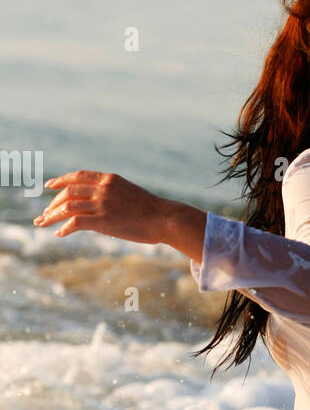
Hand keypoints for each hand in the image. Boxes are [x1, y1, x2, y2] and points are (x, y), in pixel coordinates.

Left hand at [34, 170, 176, 243]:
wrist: (165, 218)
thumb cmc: (151, 210)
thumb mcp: (128, 193)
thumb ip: (111, 195)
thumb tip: (97, 205)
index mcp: (109, 179)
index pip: (77, 176)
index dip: (60, 180)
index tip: (49, 186)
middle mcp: (103, 188)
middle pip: (68, 192)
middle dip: (53, 203)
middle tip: (45, 213)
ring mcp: (102, 203)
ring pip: (67, 207)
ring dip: (52, 215)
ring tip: (44, 223)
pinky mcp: (103, 220)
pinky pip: (75, 222)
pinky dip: (64, 228)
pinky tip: (59, 233)